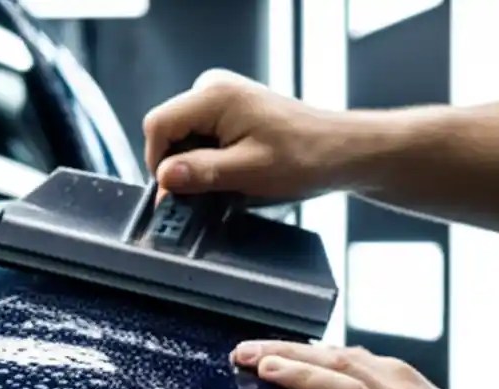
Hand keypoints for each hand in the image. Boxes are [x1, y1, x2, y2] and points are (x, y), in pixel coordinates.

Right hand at [142, 69, 353, 200]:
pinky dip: (206, 159)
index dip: (159, 163)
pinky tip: (231, 171)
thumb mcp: (248, 172)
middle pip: (166, 132)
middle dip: (180, 166)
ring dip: (195, 165)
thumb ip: (201, 173)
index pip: (157, 126)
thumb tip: (164, 177)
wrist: (340, 151)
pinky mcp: (226, 109)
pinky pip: (197, 137)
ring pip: (180, 137)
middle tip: (207, 191)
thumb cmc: (304, 158)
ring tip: (228, 180)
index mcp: (213, 95)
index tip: (177, 192)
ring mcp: (219, 96)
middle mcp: (211, 87)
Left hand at [232, 340, 498, 388]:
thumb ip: (375, 388)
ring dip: (306, 381)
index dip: (294, 349)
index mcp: (398, 381)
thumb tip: (330, 368)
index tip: (257, 349)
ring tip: (268, 373)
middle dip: (285, 354)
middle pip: (336, 365)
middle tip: (244, 353)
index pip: (338, 354)